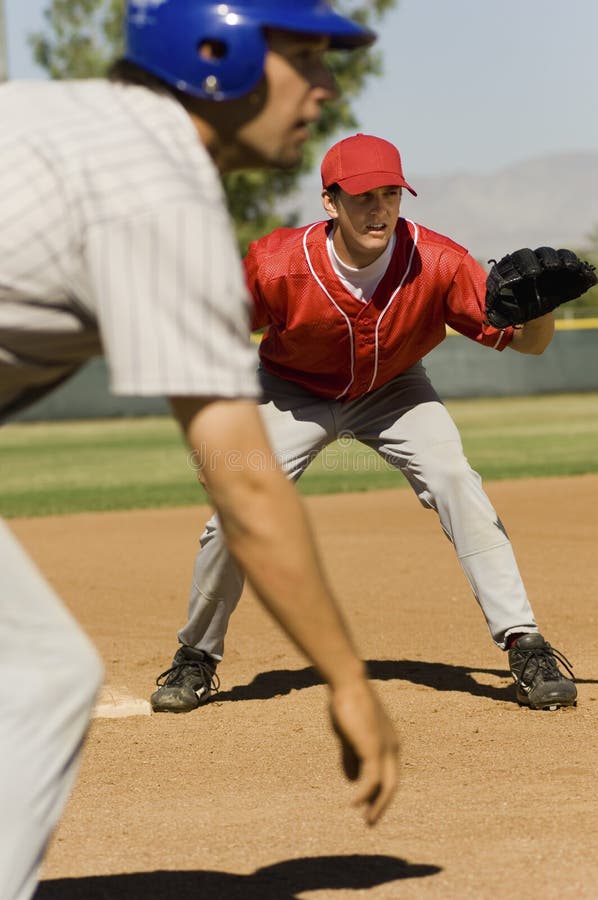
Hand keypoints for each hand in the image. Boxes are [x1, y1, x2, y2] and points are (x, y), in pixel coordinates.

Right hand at [329, 678, 398, 824]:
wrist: (348, 683)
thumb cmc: (347, 703)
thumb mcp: (349, 734)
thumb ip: (351, 756)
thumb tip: (352, 781)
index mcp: (388, 741)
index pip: (388, 773)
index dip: (379, 791)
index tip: (367, 805)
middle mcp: (392, 747)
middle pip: (392, 784)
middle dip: (382, 804)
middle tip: (371, 821)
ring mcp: (385, 748)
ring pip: (386, 785)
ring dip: (376, 805)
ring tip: (367, 820)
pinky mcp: (374, 749)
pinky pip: (372, 780)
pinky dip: (363, 795)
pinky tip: (353, 804)